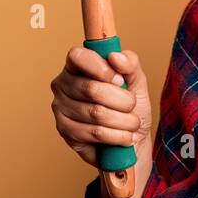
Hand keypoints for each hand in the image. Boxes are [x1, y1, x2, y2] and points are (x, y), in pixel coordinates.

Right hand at [49, 45, 153, 170]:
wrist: (131, 140)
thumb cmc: (131, 107)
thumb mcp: (136, 80)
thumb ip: (130, 63)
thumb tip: (115, 56)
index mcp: (77, 65)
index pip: (78, 56)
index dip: (102, 69)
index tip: (120, 81)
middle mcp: (62, 84)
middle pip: (91, 89)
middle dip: (122, 100)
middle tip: (132, 106)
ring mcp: (60, 107)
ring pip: (95, 113)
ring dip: (123, 120)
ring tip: (133, 123)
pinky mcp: (64, 130)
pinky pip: (94, 132)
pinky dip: (117, 135)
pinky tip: (125, 136)